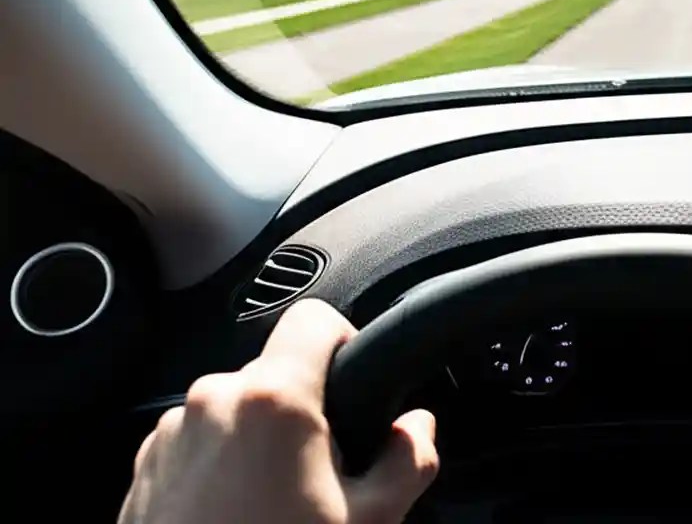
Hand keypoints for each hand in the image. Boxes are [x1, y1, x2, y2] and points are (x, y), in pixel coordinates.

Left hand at [119, 299, 438, 523]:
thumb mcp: (372, 520)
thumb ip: (409, 459)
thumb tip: (416, 429)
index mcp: (272, 400)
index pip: (315, 319)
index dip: (345, 342)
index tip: (354, 387)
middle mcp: (213, 401)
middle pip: (276, 374)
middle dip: (304, 412)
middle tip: (322, 475)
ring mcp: (170, 434)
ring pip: (235, 411)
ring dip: (259, 442)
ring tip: (274, 505)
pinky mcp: (143, 467)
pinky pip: (198, 445)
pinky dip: (221, 468)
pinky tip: (237, 517)